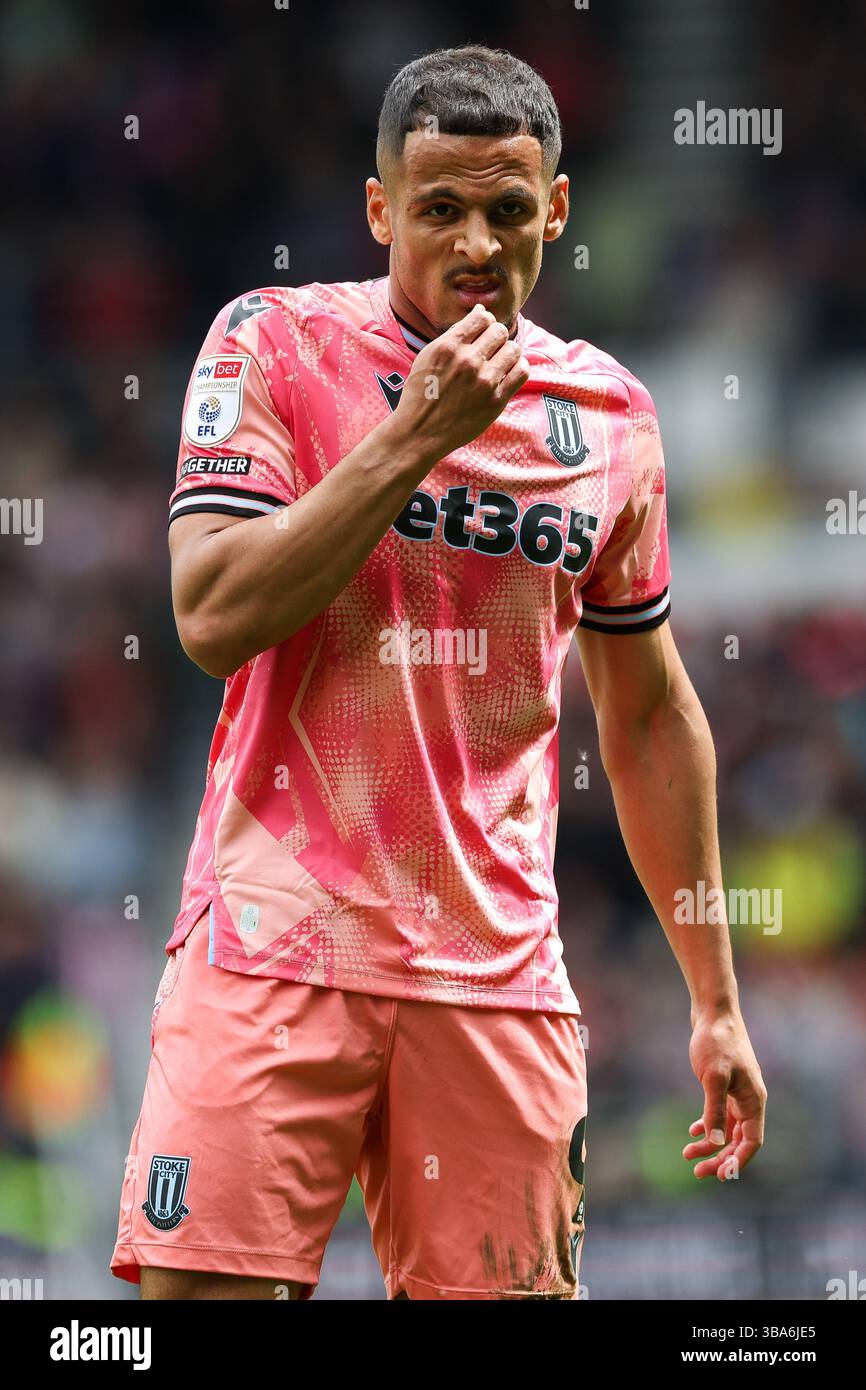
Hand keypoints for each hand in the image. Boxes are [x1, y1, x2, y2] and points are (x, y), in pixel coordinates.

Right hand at [393, 303, 529, 458]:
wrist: (419, 433)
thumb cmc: (421, 393)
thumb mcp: (428, 356)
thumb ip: (455, 334)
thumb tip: (481, 311)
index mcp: (449, 346)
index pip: (483, 317)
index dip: (485, 322)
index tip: (481, 333)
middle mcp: (468, 361)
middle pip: (500, 331)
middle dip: (496, 337)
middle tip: (489, 350)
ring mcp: (484, 381)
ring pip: (514, 349)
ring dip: (508, 352)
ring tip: (498, 361)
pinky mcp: (496, 400)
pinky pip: (521, 371)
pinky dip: (518, 367)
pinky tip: (507, 373)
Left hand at [683, 1008, 766, 1179]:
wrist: (713, 1012)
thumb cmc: (716, 1041)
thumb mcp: (713, 1077)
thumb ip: (714, 1109)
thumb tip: (714, 1142)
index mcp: (753, 1101)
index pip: (751, 1142)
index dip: (737, 1161)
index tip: (718, 1175)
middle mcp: (749, 1099)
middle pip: (738, 1140)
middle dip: (719, 1157)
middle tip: (696, 1170)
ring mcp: (737, 1092)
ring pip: (727, 1128)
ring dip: (710, 1144)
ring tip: (688, 1154)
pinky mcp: (725, 1084)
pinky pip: (720, 1113)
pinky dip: (708, 1124)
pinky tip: (694, 1129)